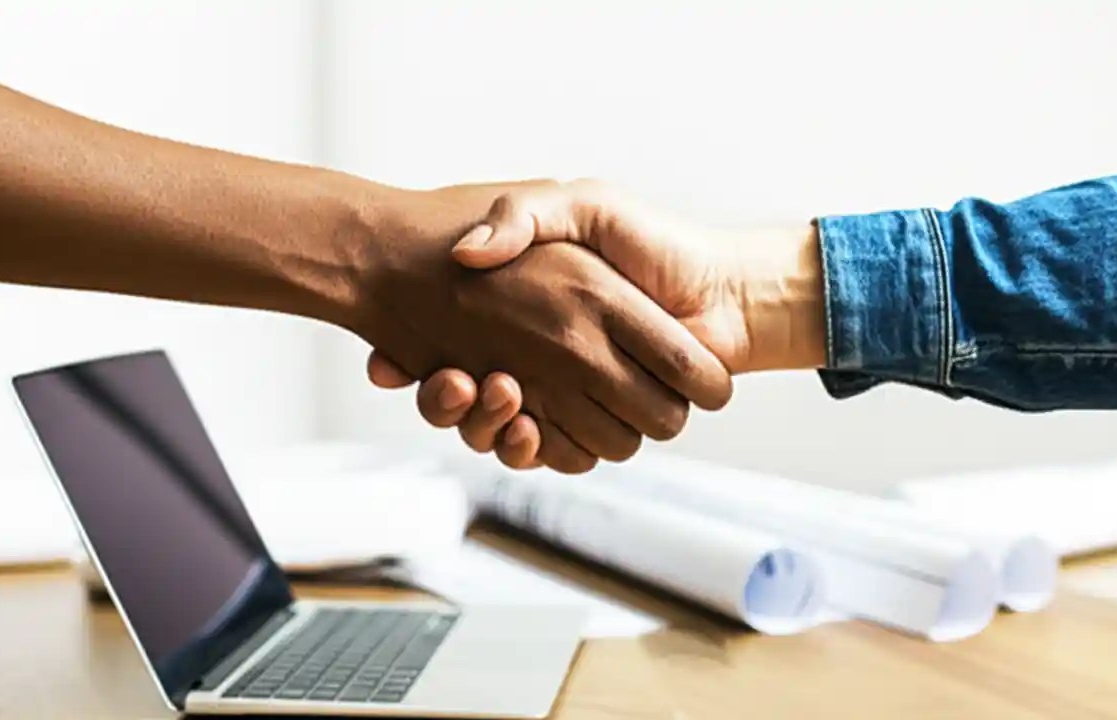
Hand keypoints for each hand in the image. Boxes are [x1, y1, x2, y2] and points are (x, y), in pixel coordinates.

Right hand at [344, 183, 732, 472]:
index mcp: (525, 315)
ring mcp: (562, 395)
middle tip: (448, 380)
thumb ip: (523, 216)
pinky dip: (528, 447)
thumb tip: (467, 254)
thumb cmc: (652, 242)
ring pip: (499, 432)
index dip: (423, 360)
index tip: (394, 358)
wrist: (723, 289)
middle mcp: (535, 360)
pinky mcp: (590, 424)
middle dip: (451, 401)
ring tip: (494, 393)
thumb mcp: (579, 207)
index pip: (443, 349)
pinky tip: (523, 424)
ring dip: (485, 425)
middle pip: (465, 400)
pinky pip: (545, 454)